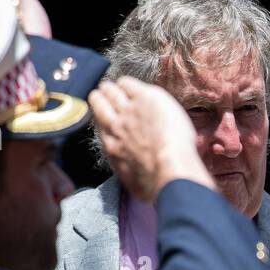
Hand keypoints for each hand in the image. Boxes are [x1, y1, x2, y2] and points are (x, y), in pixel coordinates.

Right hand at [88, 77, 214, 201]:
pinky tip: (128, 84)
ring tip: (111, 87)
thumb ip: (128, 172)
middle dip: (100, 100)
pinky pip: (128, 84)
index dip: (101, 120)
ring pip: (111, 92)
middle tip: (101, 94)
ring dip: (110, 89)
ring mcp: (129, 111)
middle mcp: (116, 128)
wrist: (170, 172)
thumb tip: (132, 175)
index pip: (100, 127)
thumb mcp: (133, 184)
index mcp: (113, 149)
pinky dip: (125, 83)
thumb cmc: (157, 186)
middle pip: (100, 106)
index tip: (104, 117)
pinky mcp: (144, 98)